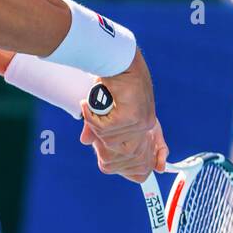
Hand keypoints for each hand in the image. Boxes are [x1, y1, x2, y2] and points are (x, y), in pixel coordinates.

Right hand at [78, 50, 168, 180]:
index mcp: (146, 129)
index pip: (143, 168)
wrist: (116, 60)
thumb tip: (86, 142)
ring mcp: (141, 123)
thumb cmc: (112, 83)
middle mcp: (146, 128)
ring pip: (110, 143)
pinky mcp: (133, 117)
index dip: (131, 172)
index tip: (118, 166)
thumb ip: (98, 130)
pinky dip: (94, 118)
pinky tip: (91, 104)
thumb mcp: (105, 109)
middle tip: (94, 125)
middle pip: (122, 159)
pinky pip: (107, 130)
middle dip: (103, 144)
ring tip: (93, 108)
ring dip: (96, 125)